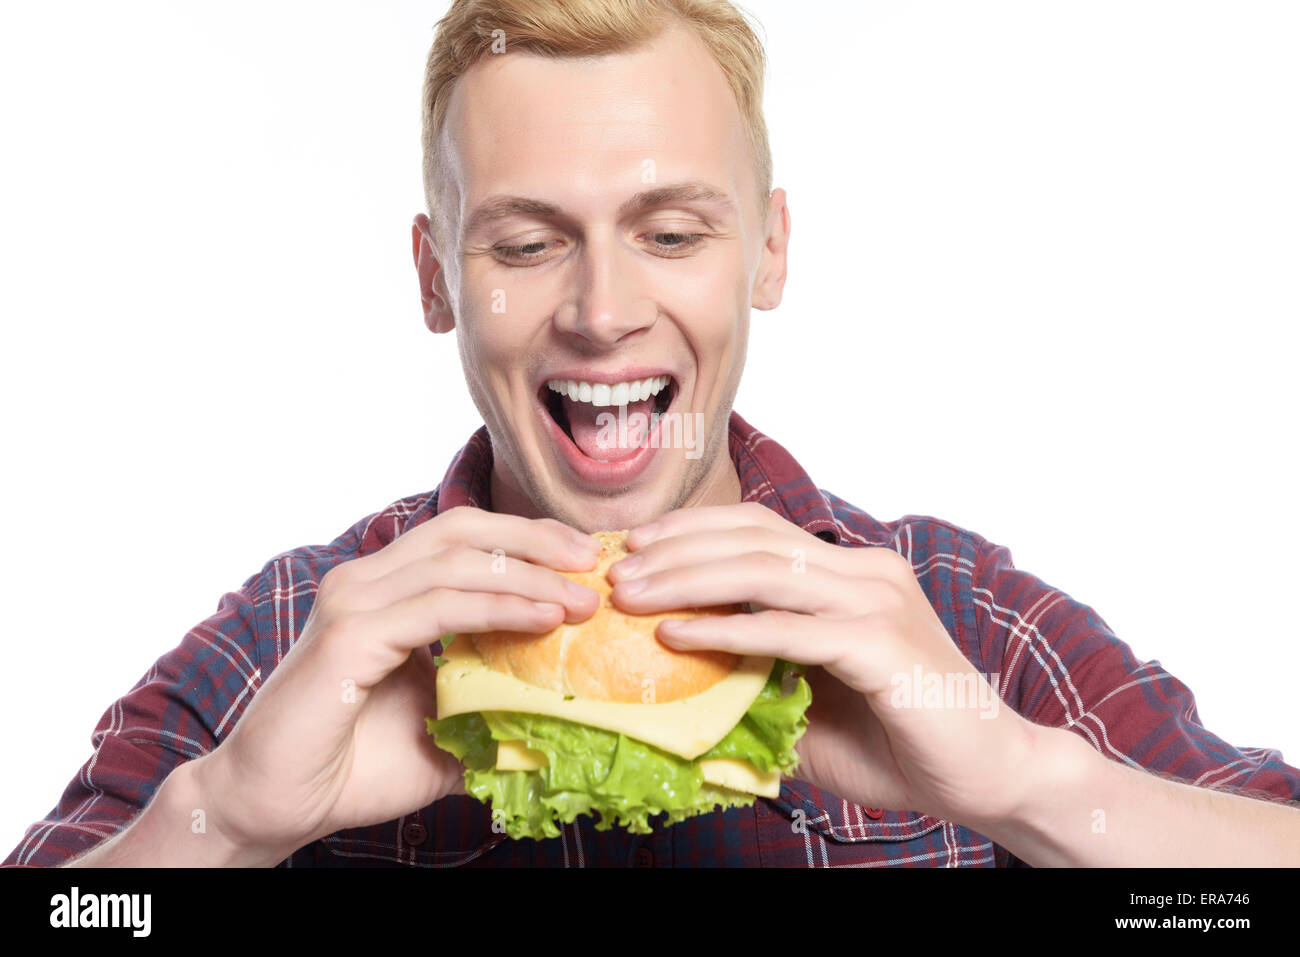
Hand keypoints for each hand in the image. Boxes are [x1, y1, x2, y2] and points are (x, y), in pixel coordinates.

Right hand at [191, 506, 601, 860]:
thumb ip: (490, 705)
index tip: (581, 558)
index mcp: (384, 590)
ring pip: (456, 563)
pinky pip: (439, 608)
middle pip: (462, 530)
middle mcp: (364, 582)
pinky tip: (541, 618)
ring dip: (528, 575)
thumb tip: (559, 709)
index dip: (525, 537)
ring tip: (579, 599)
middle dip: (534, 539)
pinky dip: (498, 608)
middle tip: (590, 561)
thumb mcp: (443, 728)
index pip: (462, 537)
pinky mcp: (348, 637)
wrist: (276, 806)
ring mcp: (352, 604)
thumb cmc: (354, 768)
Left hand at [606, 501, 1034, 830]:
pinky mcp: (880, 644)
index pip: (759, 528)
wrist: (988, 776)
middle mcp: (865, 571)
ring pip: (763, 571)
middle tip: (614, 571)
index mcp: (849, 571)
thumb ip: (757, 681)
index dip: (692, 529)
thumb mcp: (810, 704)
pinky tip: (678, 636)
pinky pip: (788, 628)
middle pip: (752, 539)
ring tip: (630, 598)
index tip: (633, 547)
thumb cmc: (899, 741)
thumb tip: (679, 684)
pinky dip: (727, 629)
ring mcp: (876, 602)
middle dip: (675, 550)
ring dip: (687, 580)